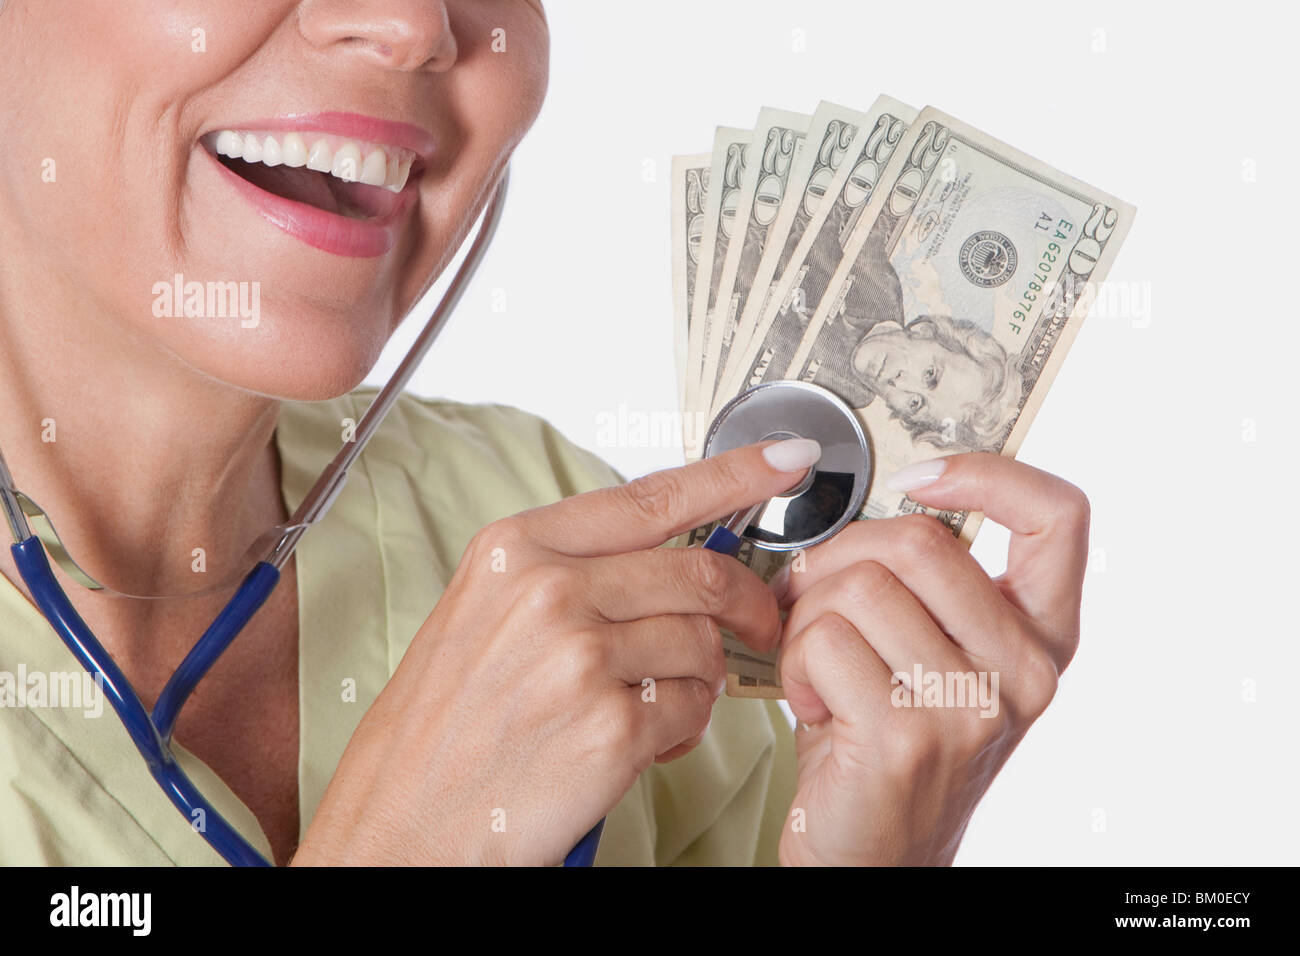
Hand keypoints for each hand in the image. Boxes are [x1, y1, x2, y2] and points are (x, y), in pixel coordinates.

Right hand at [293, 438, 818, 865]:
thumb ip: (570, 572)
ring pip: (703, 644)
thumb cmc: (443, 726)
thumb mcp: (484, 616)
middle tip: (757, 626)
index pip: (650, 497)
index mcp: (515, 551)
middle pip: (699, 572)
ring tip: (653, 707)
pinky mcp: (609, 727)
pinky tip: (641, 744)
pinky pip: (693, 709)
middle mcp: (547, 591)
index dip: (733, 474)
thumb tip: (665, 554)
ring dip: (700, 680)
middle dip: (746, 604)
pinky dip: (684, 729)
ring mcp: (579, 657)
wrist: (402, 824)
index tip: (786, 457)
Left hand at [775, 453, 1088, 865]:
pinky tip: (812, 703)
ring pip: (857, 588)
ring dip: (808, 619)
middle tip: (815, 598)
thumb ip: (928, 587)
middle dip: (838, 557)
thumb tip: (864, 513)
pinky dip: (795, 663)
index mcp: (1038, 637)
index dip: (988, 475)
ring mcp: (971, 705)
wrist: (873, 856)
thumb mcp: (935, 658)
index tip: (920, 481)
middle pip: (917, 542)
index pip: (1059, 516)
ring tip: (819, 668)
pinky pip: (823, 641)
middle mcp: (1022, 670)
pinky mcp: (907, 736)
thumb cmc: (888, 746)